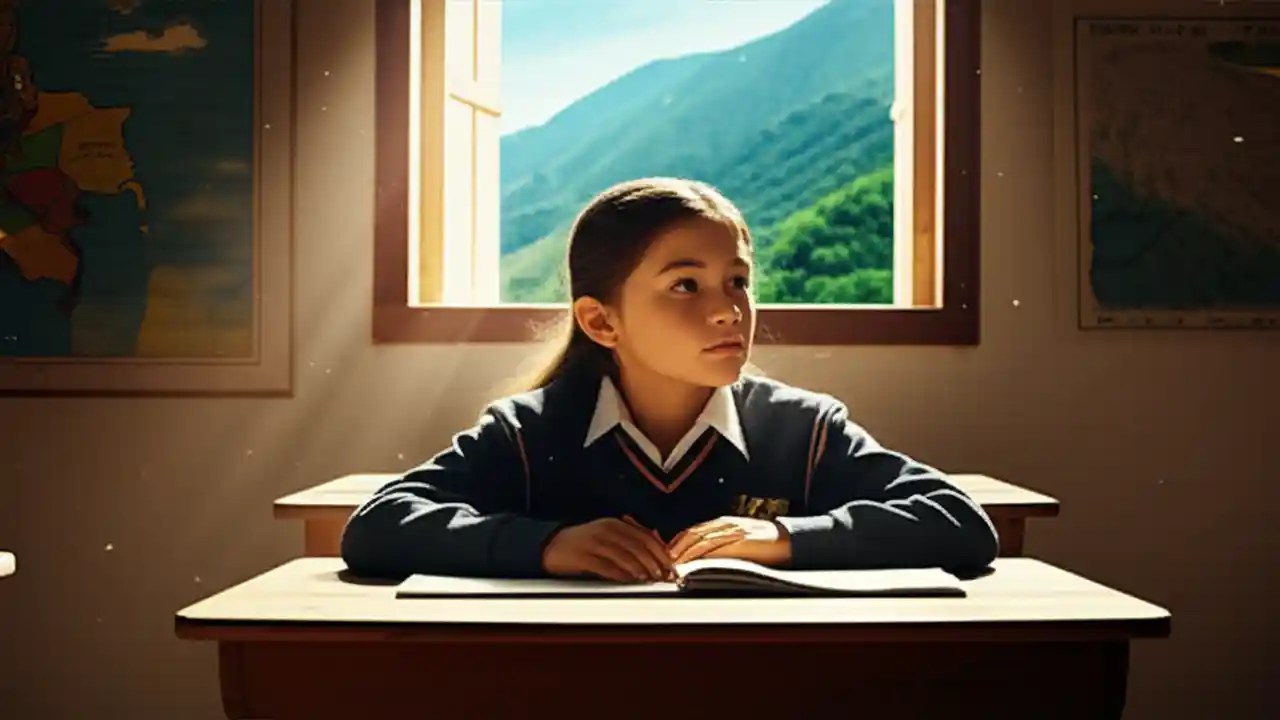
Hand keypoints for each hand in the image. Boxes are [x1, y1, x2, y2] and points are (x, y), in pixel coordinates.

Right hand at [542, 517, 674, 582]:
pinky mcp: (583, 556)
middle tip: (663, 575)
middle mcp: (606, 530)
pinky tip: (629, 581)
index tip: (670, 565)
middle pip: (637, 546)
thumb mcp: (607, 536)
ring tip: (650, 579)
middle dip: (654, 562)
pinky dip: (621, 575)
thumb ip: (630, 541)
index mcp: (615, 524)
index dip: (660, 551)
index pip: (645, 536)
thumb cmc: (584, 544)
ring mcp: (594, 542)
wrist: (552, 546)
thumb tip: (656, 550)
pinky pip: (606, 567)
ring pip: (624, 556)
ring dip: (640, 569)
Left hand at [667, 516, 791, 565]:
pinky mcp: (741, 543)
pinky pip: (717, 549)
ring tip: (674, 566)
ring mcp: (732, 532)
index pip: (693, 531)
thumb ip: (721, 544)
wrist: (789, 540)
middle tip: (664, 562)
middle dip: (676, 548)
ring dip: (685, 554)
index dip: (677, 542)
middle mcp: (724, 524)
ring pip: (701, 541)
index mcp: (722, 522)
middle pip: (692, 534)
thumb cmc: (764, 542)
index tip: (666, 554)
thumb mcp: (738, 538)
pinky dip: (702, 557)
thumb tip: (701, 557)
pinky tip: (694, 565)